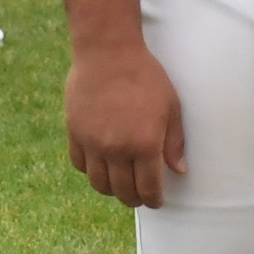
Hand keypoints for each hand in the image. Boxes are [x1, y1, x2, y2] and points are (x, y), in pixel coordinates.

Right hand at [65, 42, 186, 207]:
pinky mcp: (74, 133)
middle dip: (134, 199)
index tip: (156, 201)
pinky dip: (90, 170)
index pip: (148, 189)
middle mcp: (117, 149)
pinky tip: (101, 165)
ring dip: (111, 189)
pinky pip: (80, 165)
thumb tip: (178, 171)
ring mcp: (93, 143)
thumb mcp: (170, 105)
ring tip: (119, 184)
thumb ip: (174, 142)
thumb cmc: (145, 76)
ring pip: (99, 183)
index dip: (153, 200)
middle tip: (139, 196)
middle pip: (123, 192)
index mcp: (145, 144)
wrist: (108, 52)